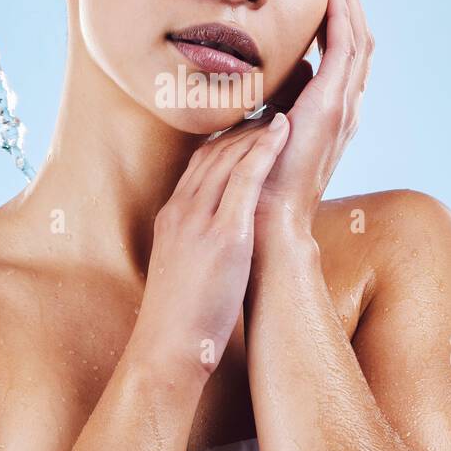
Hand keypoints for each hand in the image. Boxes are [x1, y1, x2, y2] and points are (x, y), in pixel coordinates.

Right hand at [129, 113, 290, 380]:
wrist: (166, 348)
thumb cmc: (178, 321)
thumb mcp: (182, 271)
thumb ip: (195, 247)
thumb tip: (215, 244)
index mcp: (171, 216)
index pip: (198, 163)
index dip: (224, 139)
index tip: (247, 123)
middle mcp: (182, 210)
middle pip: (213, 151)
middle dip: (243, 124)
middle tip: (272, 101)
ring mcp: (201, 220)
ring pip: (229, 156)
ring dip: (257, 127)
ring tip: (284, 106)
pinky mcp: (225, 235)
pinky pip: (245, 178)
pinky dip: (264, 148)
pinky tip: (282, 128)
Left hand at [256, 0, 372, 234]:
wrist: (268, 213)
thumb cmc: (260, 180)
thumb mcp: (270, 132)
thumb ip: (278, 105)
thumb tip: (276, 85)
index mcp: (333, 112)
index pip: (344, 55)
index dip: (341, 20)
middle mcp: (347, 106)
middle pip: (359, 41)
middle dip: (351, 3)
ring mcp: (344, 106)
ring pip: (358, 41)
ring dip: (350, 3)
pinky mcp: (333, 105)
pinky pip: (346, 51)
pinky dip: (343, 20)